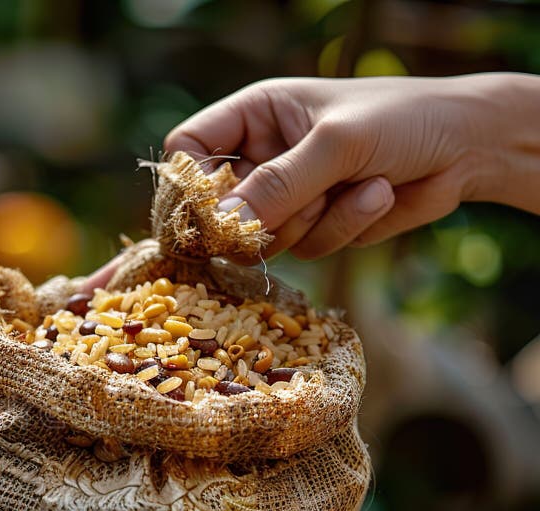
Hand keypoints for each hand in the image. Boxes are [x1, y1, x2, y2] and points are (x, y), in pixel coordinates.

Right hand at [165, 73, 539, 258]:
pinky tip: (378, 194)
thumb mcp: (337, 142)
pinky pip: (306, 248)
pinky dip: (342, 228)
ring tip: (362, 183)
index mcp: (256, 116)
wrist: (468, 146)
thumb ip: (279, 184)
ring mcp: (288, 197)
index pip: (190, 148)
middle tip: (304, 202)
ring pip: (266, 238)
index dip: (189, 183)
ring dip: (314, 221)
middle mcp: (263, 158)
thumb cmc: (402, 119)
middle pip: (222, 207)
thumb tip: (223, 223)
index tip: (207, 215)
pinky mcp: (316, 227)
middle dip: (262, 215)